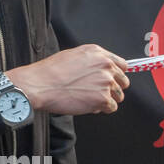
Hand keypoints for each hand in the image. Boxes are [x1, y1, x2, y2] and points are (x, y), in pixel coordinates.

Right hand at [5, 44, 129, 116]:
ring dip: (106, 100)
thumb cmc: (50, 72)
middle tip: (96, 92)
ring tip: (88, 99)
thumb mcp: (73, 55)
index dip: (116, 74)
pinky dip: (100, 109)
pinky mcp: (103, 99)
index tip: (112, 80)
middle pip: (123, 82)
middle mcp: (106, 66)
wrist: (40, 84)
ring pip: (118, 96)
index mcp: (98, 54)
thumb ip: (92, 61)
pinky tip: (86, 104)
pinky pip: (111, 108)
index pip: (122, 65)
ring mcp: (106, 82)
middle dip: (112, 89)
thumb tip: (101, 70)